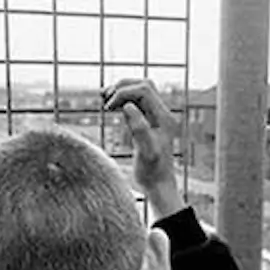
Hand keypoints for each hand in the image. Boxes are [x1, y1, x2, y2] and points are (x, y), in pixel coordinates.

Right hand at [102, 78, 182, 217]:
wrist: (158, 184)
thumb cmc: (152, 171)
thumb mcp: (146, 152)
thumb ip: (139, 129)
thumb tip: (128, 107)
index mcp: (164, 118)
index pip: (144, 90)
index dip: (124, 92)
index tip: (109, 107)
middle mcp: (162, 114)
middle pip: (143, 85)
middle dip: (123, 87)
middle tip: (106, 100)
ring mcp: (156, 117)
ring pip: (140, 91)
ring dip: (122, 91)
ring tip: (105, 99)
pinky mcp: (148, 121)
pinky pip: (136, 102)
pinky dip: (123, 99)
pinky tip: (110, 106)